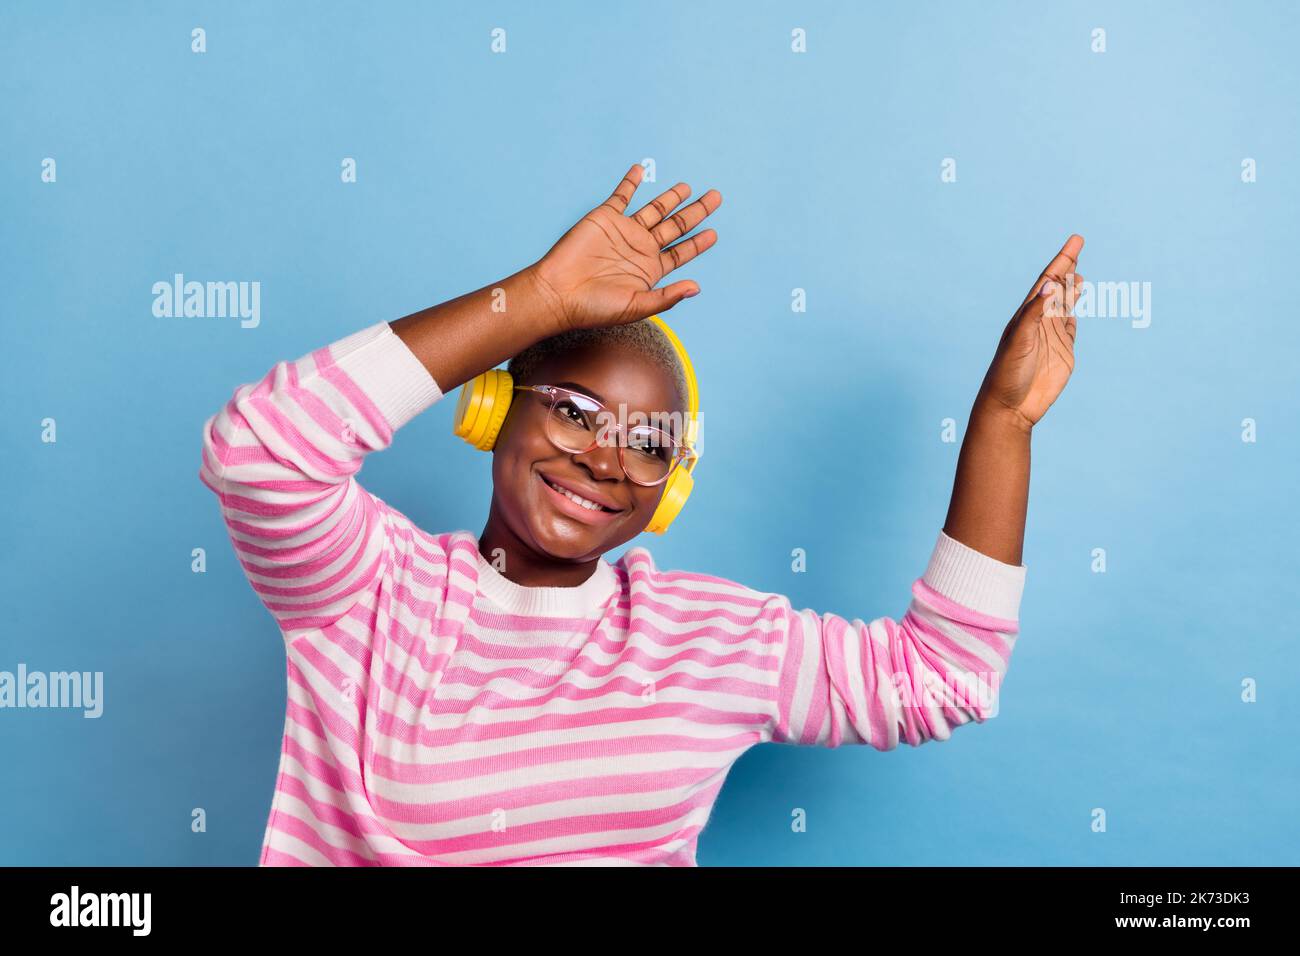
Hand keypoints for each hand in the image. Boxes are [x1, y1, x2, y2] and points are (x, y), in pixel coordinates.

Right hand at [528, 163, 721, 331]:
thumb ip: (666, 297)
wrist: (559, 293)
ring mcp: (624, 231)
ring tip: (688, 187)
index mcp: (650, 269)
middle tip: (715, 197)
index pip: (681, 252)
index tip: (714, 233)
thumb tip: (697, 287)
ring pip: (654, 209)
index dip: (698, 243)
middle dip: (696, 212)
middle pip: (676, 226)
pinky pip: (621, 195)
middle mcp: (640, 248)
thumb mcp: (636, 307)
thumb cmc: (595, 307)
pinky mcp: (605, 218)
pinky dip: (630, 182)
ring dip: (671, 197)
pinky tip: (640, 169)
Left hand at [975, 234, 1084, 430]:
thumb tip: (1050, 286)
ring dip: (1071, 290)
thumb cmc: (1007, 374)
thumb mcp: (1019, 341)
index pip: (1047, 281)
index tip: (1075, 241)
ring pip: (1064, 307)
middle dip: (1067, 267)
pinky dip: (1072, 316)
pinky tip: (1073, 307)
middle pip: (1057, 288)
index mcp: (1027, 316)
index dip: (1062, 260)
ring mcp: (1052, 338)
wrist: (1011, 407)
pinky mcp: (1062, 354)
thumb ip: (1034, 314)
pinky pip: (1070, 329)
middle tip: (1077, 245)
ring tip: (1078, 274)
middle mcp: (1040, 323)